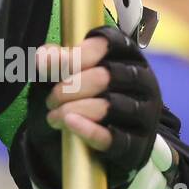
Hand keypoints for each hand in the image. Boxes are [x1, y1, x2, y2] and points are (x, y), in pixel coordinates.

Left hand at [25, 24, 163, 188]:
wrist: (100, 140)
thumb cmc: (82, 96)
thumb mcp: (66, 73)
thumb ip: (54, 60)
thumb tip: (43, 57)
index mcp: (127, 54)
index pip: (105, 43)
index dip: (75, 55)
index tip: (54, 68)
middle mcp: (142, 80)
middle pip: (104, 76)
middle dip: (68, 88)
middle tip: (50, 100)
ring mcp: (145, 113)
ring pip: (109, 105)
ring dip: (72, 110)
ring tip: (53, 117)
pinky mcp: (139, 144)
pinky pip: (115, 138)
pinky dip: (89, 130)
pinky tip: (69, 123)